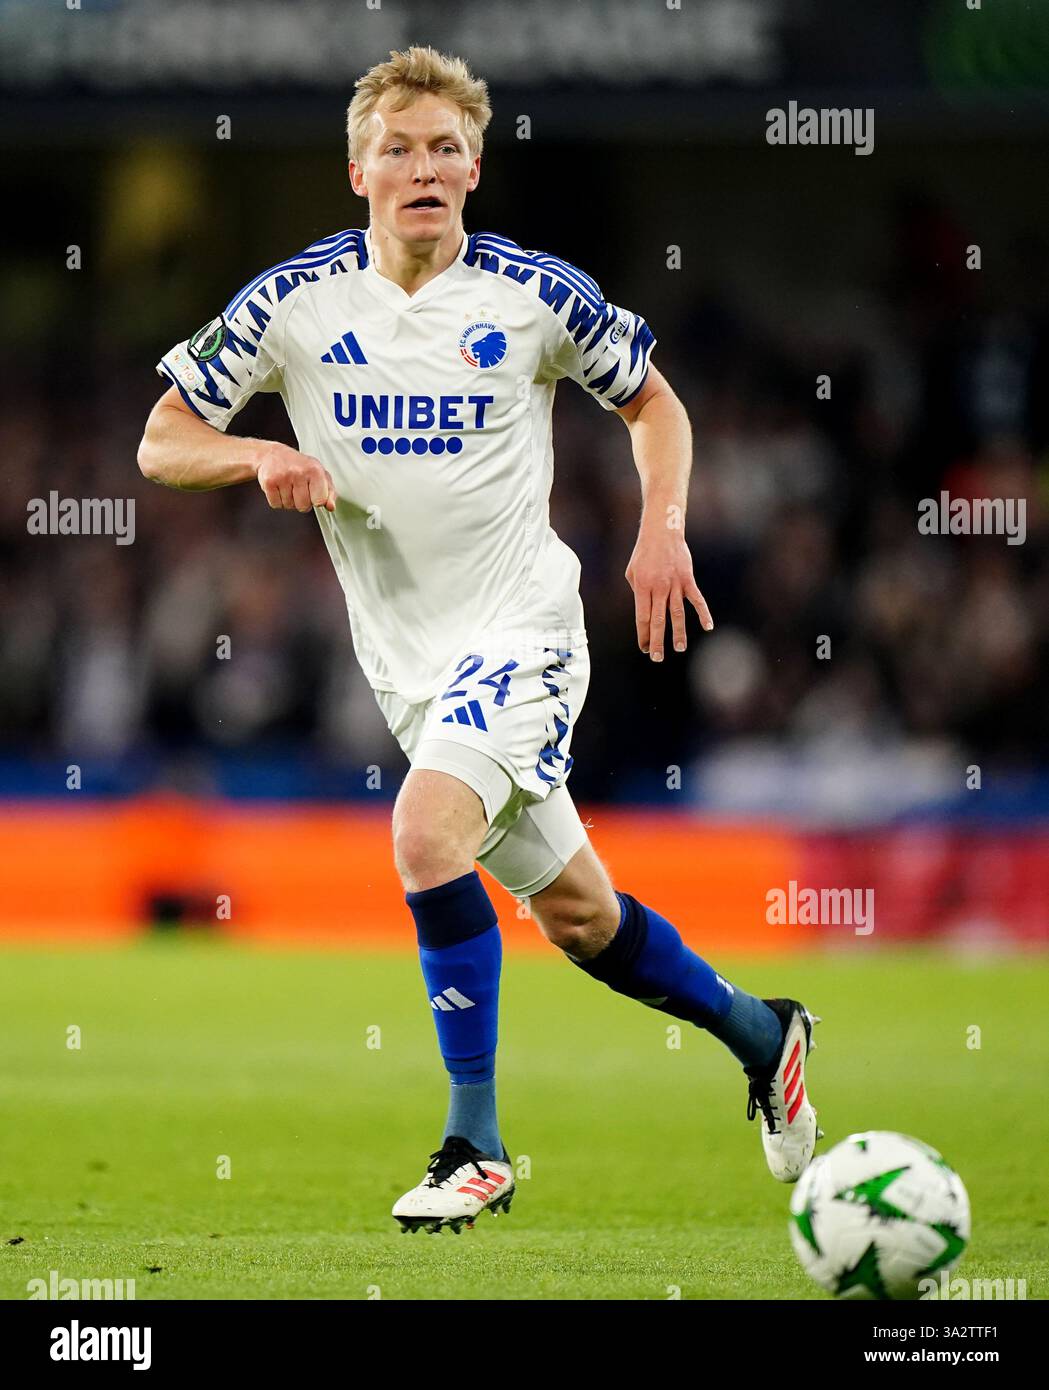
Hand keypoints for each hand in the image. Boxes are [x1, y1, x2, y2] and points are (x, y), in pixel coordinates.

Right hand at [253, 441, 336, 512]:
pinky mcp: (269, 482)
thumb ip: (330, 492)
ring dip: (289, 500)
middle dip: (301, 502)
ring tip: (288, 486)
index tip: (313, 493)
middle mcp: (299, 472)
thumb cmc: (299, 466)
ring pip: (289, 506)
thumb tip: (331, 506)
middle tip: (298, 488)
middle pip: (303, 507)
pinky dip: (277, 500)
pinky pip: (276, 504)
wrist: (273, 455)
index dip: (316, 500)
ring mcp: (283, 477)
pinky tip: (279, 488)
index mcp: (315, 470)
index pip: (320, 501)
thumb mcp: (320, 474)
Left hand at [625, 525, 712, 660]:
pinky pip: (697, 599)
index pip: (642, 617)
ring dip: (678, 632)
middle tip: (657, 657)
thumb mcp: (632, 572)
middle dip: (657, 641)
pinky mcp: (688, 579)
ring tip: (679, 648)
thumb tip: (644, 613)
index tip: (644, 648)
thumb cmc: (643, 553)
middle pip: (658, 620)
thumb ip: (637, 593)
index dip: (643, 634)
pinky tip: (708, 627)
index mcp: (642, 587)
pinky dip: (703, 613)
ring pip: (677, 613)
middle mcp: (659, 587)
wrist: (662, 532)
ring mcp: (675, 584)